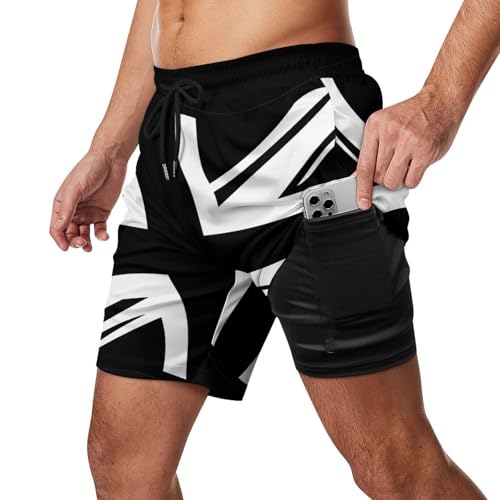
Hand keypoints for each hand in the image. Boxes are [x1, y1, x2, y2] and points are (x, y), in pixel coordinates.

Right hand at [50, 148, 126, 250]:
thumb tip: (59, 227)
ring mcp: (88, 212)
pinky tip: (104, 236)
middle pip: (70, 233)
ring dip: (86, 242)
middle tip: (81, 244)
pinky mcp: (102, 213)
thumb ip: (67, 209)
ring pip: (84, 234)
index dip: (59, 239)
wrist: (110, 161)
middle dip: (74, 241)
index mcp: (62, 204)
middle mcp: (74, 210)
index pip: (56, 227)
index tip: (66, 247)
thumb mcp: (74, 190)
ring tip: (89, 247)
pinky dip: (101, 235)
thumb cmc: (88, 169)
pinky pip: (100, 229)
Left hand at [355, 89, 460, 208]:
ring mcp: (408, 142)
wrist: (441, 101)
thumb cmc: (413, 115)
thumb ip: (372, 150)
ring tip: (405, 164)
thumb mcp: (384, 125)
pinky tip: (415, 164)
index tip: (362, 202)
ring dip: (398, 180)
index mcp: (375, 126)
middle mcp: (390, 133)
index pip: (364, 165)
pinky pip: (411, 181)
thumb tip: (360, 177)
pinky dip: (412, 179)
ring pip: (393, 181)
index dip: (362, 188)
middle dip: (384, 178)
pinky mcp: (425, 151)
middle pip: (378, 176)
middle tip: (394, 166)